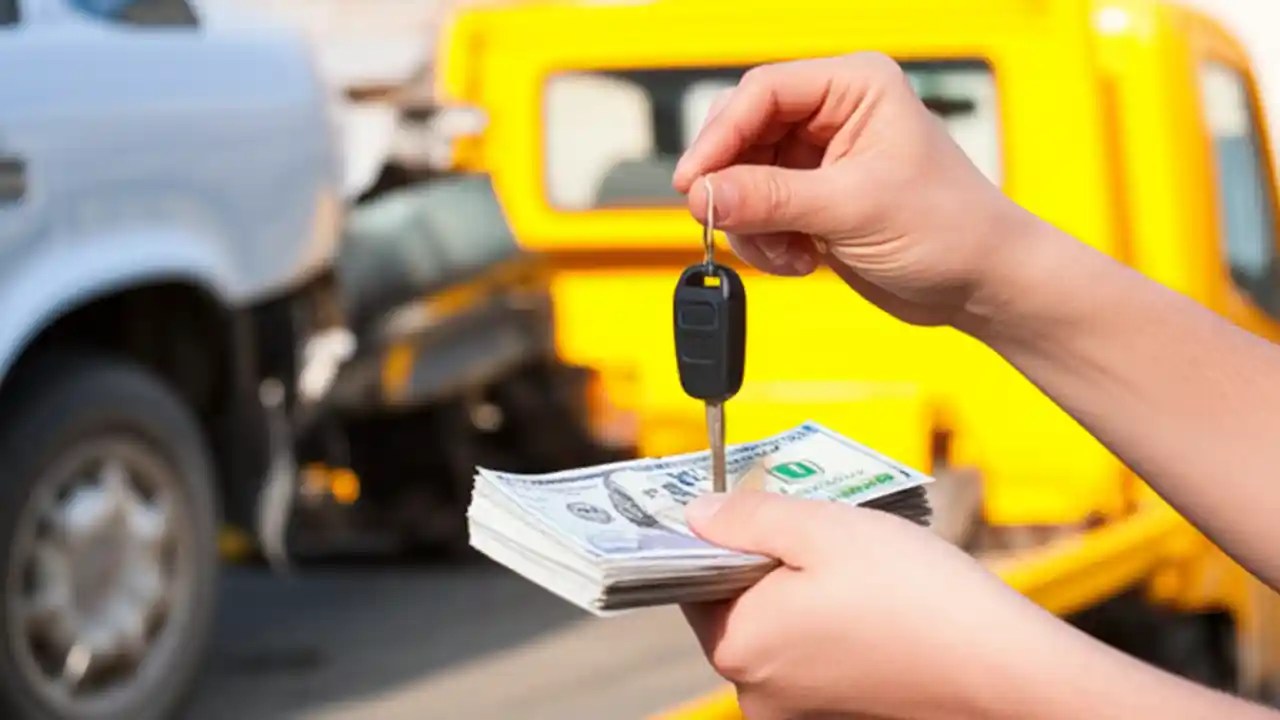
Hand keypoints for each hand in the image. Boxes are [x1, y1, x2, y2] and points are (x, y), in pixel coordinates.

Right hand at [672, 53, 1046, 326]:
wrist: (980, 284)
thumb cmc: (951, 228)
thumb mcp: (854, 209)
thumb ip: (773, 199)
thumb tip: (706, 194)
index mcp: (855, 86)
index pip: (763, 92)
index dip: (720, 136)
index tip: (694, 181)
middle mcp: (834, 114)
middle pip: (744, 134)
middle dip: (733, 184)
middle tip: (721, 221)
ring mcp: (821, 159)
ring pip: (745, 179)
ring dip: (751, 223)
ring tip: (786, 253)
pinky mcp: (814, 200)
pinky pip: (759, 212)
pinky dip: (766, 242)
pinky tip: (800, 260)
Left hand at [679, 491, 1077, 719]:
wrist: (1006, 669)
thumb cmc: (915, 595)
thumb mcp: (822, 527)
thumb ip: (746, 518)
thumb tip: (695, 515)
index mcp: (739, 645)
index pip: (694, 581)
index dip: (720, 539)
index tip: (749, 509)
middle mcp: (756, 692)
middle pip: (738, 607)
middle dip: (767, 564)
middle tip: (816, 528)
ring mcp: (799, 712)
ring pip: (781, 631)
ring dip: (803, 594)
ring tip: (855, 564)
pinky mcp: (839, 715)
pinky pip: (816, 658)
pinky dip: (833, 627)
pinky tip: (874, 601)